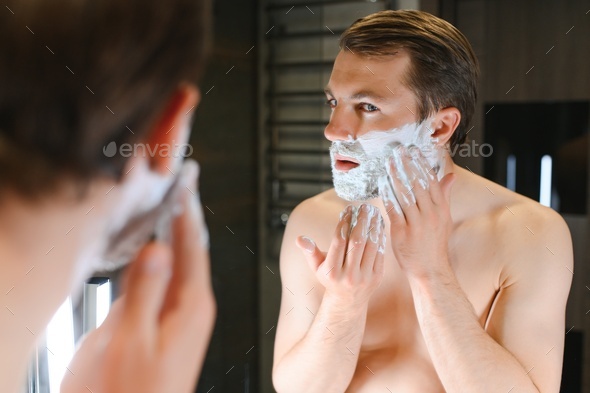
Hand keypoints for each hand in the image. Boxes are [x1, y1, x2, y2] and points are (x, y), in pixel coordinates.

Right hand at [61, 167, 214, 392]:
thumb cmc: (133, 392)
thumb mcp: (132, 340)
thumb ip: (145, 291)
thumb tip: (157, 248)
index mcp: (192, 305)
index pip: (192, 245)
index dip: (186, 211)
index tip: (186, 183)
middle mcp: (194, 308)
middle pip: (191, 251)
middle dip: (184, 218)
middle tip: (181, 187)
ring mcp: (184, 318)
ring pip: (181, 266)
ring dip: (175, 237)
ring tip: (170, 209)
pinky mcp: (172, 327)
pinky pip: (170, 283)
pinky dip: (163, 261)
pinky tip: (154, 255)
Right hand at [296, 204, 385, 305]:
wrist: (347, 301)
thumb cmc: (330, 278)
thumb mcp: (316, 266)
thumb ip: (310, 251)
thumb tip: (299, 238)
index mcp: (331, 271)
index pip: (339, 241)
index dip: (344, 223)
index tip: (348, 210)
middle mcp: (348, 276)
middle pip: (357, 242)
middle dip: (361, 221)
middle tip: (364, 207)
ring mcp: (364, 277)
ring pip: (371, 246)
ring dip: (373, 227)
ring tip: (373, 212)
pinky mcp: (377, 277)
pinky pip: (380, 254)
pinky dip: (380, 238)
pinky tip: (379, 226)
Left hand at [380, 145, 454, 280]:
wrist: (429, 268)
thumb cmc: (435, 242)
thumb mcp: (444, 218)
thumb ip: (444, 195)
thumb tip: (450, 176)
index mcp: (441, 209)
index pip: (431, 181)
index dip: (421, 165)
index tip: (413, 151)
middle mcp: (430, 214)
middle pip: (417, 184)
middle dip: (407, 166)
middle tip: (398, 151)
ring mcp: (416, 223)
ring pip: (404, 194)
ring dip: (395, 176)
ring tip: (388, 163)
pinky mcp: (402, 232)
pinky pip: (393, 208)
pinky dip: (387, 194)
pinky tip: (381, 184)